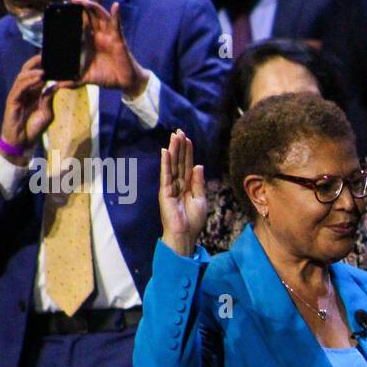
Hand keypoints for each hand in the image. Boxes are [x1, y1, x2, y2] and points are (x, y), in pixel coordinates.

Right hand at [0, 55, 56, 161]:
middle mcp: (24, 92)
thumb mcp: (47, 113)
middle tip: (46, 56)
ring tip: (44, 69)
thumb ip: (49, 99)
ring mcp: (16, 96)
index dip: (42, 66)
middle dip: (35, 63)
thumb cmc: (34, 128)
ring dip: (33, 72)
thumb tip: (55, 85)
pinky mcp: (12, 102)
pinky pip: (19, 89)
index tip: (53, 58)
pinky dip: (28, 83)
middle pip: (27, 72)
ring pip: (22, 78)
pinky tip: (38, 79)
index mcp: (32, 93)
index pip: (36, 75)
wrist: (23, 143)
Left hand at [71, 0, 148, 96]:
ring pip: (100, 15)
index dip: (75, 9)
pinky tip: (115, 6)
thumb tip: (57, 84)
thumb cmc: (107, 77)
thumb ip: (72, 80)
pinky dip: (116, 15)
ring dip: (92, 6)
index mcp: (89, 40)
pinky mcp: (118, 39)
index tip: (65, 0)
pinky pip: (117, 25)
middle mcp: (98, 34)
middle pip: (90, 13)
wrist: (124, 83)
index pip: (81, 20)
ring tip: (83, 0)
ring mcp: (108, 35)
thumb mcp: (86, 78)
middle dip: (83, 2)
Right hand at [159, 129, 207, 256]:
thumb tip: (198, 165)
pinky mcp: (165, 192)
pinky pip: (166, 174)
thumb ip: (198, 182)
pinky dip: (165, 163)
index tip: (187, 138)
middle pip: (179, 162)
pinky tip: (165, 151)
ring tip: (174, 136)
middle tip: (179, 131)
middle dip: (179, 146)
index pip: (187, 165)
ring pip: (172, 165)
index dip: (188, 152)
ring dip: (173, 150)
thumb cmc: (193, 220)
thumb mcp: (201, 199)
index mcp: (187, 186)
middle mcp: (178, 184)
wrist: (185, 235)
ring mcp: (170, 187)